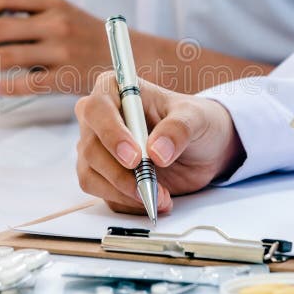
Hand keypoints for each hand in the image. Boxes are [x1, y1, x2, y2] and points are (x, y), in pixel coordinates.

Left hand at [0, 0, 111, 94]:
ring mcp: (61, 50)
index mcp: (53, 2)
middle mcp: (56, 23)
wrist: (131, 58)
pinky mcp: (66, 76)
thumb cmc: (91, 37)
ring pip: (6, 56)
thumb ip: (33, 13)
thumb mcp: (65, 13)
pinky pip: (25, 83)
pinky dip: (2, 86)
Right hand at [74, 73, 244, 214]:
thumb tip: (157, 152)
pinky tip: (153, 199)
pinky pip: (103, 194)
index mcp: (114, 90)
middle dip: (120, 173)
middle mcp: (98, 119)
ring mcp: (96, 149)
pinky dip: (128, 203)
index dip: (111, 134)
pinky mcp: (102, 176)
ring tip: (160, 196)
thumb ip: (178, 129)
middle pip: (90, 148)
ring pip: (91, 175)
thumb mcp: (196, 118)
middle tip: (150, 186)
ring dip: (124, 192)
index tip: (134, 158)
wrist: (203, 150)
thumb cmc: (195, 122)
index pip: (97, 109)